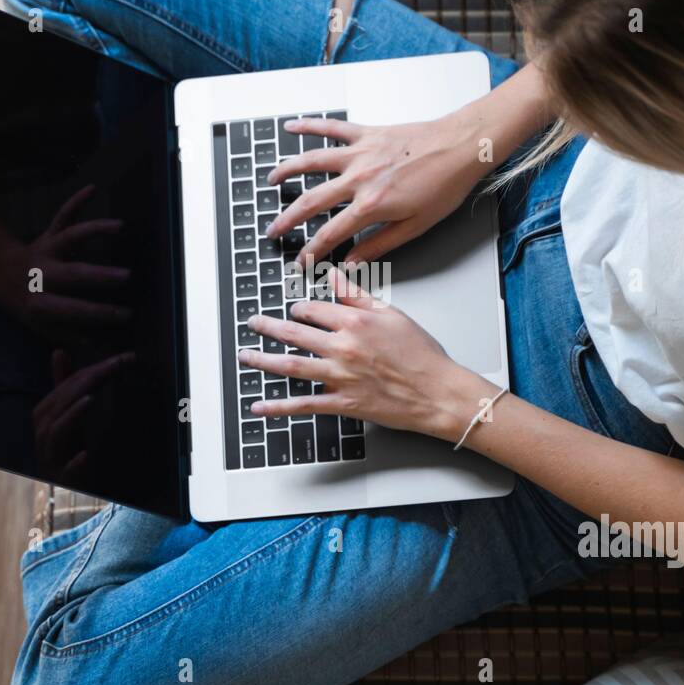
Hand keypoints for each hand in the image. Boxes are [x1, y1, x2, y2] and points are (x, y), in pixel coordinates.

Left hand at [7, 184, 131, 343]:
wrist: (1, 277)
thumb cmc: (28, 306)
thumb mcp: (40, 327)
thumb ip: (68, 334)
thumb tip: (100, 342)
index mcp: (39, 302)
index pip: (72, 309)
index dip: (98, 314)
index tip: (125, 317)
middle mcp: (42, 275)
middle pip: (74, 273)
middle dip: (100, 275)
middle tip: (127, 277)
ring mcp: (46, 252)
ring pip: (70, 238)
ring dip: (94, 230)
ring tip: (120, 226)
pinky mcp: (48, 236)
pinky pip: (62, 216)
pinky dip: (76, 201)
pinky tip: (92, 188)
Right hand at [32, 349, 129, 482]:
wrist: (70, 482)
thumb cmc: (67, 444)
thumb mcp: (68, 413)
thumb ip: (64, 383)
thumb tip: (59, 351)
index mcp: (43, 415)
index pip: (66, 386)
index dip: (94, 370)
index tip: (123, 359)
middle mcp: (42, 434)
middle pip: (59, 405)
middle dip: (86, 383)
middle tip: (113, 368)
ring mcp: (50, 458)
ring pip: (55, 433)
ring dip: (72, 416)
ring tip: (90, 399)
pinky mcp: (62, 480)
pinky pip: (65, 471)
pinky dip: (74, 463)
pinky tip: (86, 455)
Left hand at [236, 265, 497, 440]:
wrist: (438, 391)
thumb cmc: (422, 355)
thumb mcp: (392, 315)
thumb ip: (358, 296)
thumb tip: (335, 275)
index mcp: (355, 322)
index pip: (315, 310)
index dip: (300, 309)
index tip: (295, 311)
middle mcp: (343, 347)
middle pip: (295, 334)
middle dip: (269, 327)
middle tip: (253, 323)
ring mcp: (340, 376)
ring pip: (292, 367)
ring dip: (263, 360)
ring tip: (245, 355)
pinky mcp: (343, 403)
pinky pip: (304, 405)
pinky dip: (279, 408)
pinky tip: (259, 407)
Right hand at [263, 115, 489, 264]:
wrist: (462, 147)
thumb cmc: (445, 185)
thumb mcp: (415, 226)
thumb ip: (380, 244)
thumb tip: (354, 261)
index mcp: (371, 205)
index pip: (330, 234)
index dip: (311, 252)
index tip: (301, 262)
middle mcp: (359, 178)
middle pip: (311, 201)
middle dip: (287, 219)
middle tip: (273, 230)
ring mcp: (360, 153)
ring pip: (311, 161)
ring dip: (287, 171)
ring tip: (271, 180)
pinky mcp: (367, 134)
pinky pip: (331, 128)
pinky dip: (309, 125)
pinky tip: (292, 127)